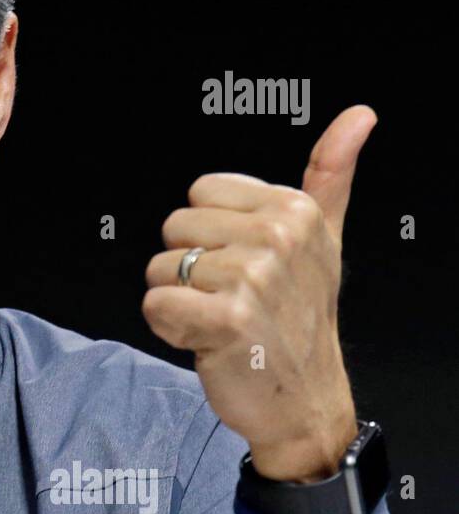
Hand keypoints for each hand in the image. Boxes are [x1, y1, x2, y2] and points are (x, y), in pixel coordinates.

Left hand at [142, 105, 376, 481]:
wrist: (303, 400)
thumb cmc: (300, 318)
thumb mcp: (324, 239)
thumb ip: (330, 173)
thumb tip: (359, 114)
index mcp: (293, 210)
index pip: (199, 192)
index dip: (210, 234)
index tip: (245, 265)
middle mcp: (277, 237)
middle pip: (174, 228)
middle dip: (190, 268)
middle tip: (231, 299)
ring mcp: (254, 278)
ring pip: (160, 268)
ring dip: (179, 302)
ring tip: (221, 321)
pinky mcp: (227, 319)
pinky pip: (154, 304)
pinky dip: (169, 328)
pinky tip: (206, 341)